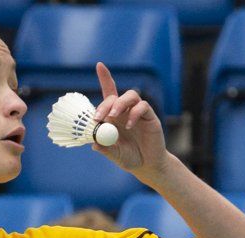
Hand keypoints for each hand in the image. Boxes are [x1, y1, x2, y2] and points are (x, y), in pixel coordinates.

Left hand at [91, 62, 169, 184]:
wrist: (148, 165)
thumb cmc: (129, 158)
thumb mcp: (114, 154)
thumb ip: (105, 148)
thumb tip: (94, 143)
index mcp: (113, 117)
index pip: (109, 93)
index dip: (105, 78)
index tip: (99, 65)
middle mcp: (125, 111)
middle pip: (116, 96)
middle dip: (105, 104)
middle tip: (99, 117)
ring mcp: (138, 113)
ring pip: (131, 96)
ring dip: (120, 104)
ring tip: (113, 117)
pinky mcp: (150, 117)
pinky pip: (143, 107)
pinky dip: (134, 114)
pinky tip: (129, 126)